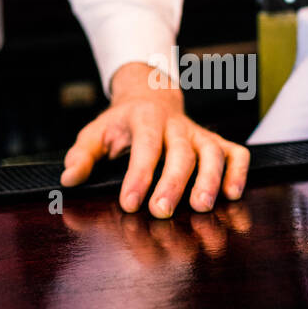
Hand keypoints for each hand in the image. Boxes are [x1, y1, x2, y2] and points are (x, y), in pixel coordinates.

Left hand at [59, 62, 250, 218]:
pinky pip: (236, 153)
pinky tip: (232, 195)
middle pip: (179, 152)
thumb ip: (82, 155)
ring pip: (211, 153)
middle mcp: (176, 125)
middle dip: (172, 183)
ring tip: (201, 206)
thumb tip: (69, 179)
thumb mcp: (96, 132)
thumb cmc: (122, 124)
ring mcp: (199, 134)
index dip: (138, 175)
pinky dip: (238, 172)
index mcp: (144, 119)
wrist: (150, 97)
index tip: (129, 204)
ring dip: (209, 179)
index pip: (144, 146)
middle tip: (161, 211)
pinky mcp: (217, 143)